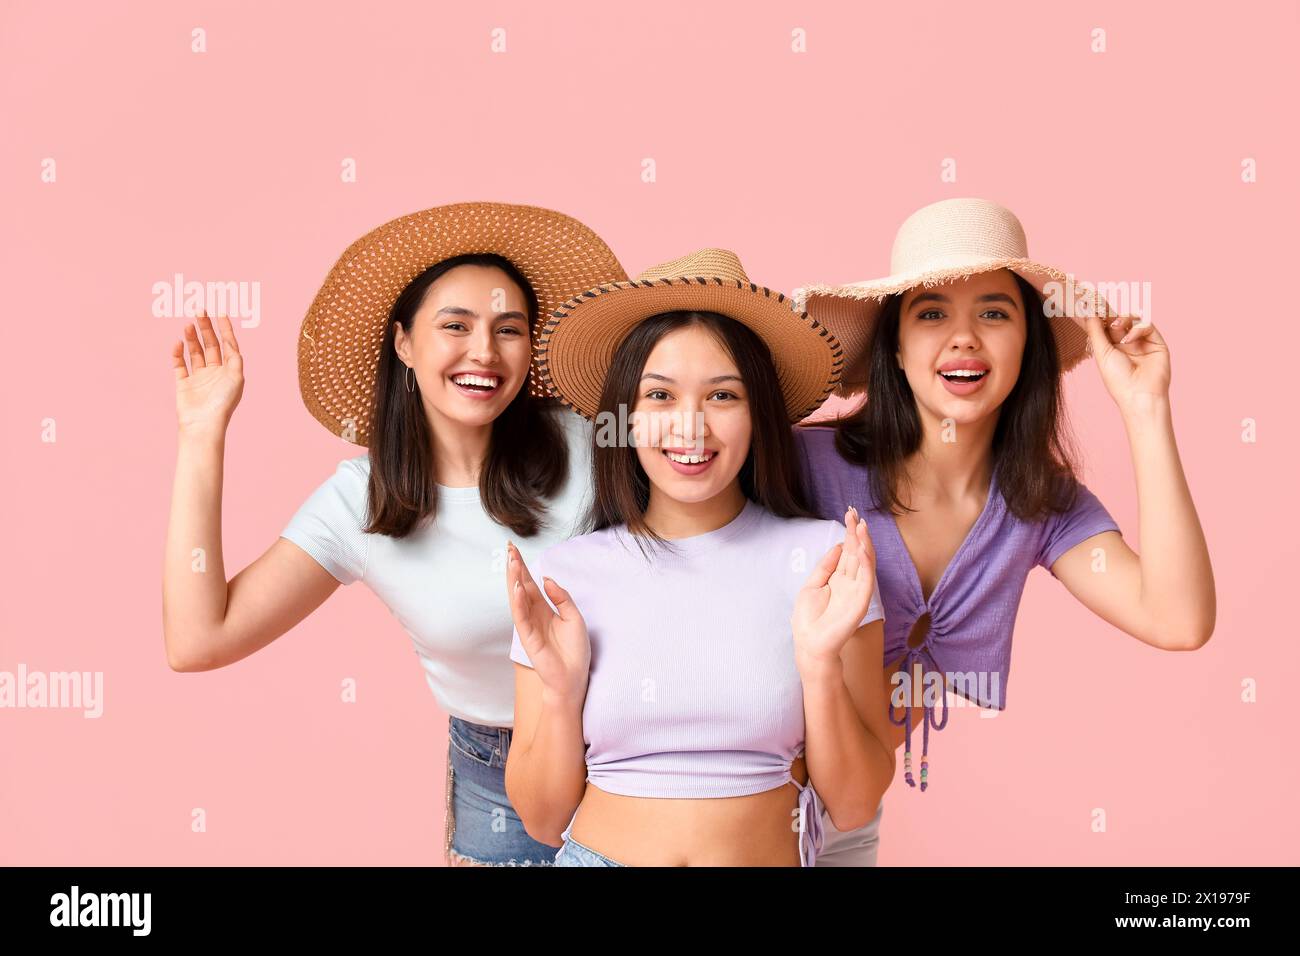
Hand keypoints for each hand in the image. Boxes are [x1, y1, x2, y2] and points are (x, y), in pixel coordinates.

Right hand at [172, 312, 244, 437]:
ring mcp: (199, 378)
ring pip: (195, 352)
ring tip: (189, 324)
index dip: (225, 328)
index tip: (220, 312)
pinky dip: (178, 353)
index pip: (228, 345)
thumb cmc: (223, 403)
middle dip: (206, 328)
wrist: (203, 424)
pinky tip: (178, 343)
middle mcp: (215, 373)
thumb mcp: (236, 378)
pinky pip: (179, 365)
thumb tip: (231, 342)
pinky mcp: (184, 384)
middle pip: (210, 344)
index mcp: (230, 371)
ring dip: (192, 338)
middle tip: (199, 310)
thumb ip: (235, 358)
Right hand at [506, 542, 589, 702]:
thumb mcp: (574, 617)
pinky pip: (521, 617)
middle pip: (521, 586)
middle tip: (509, 548)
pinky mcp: (528, 638)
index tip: (515, 549)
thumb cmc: (575, 650)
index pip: (531, 583)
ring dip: (514, 580)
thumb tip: (546, 579)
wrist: (573, 678)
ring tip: (512, 562)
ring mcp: (529, 625)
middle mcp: (534, 614)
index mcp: (544, 609)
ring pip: (518, 598)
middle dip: (515, 567)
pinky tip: (517, 588)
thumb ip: (561, 597)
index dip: (524, 567)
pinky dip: (518, 602)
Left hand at [792, 507, 876, 668]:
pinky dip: (865, 564)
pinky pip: (866, 580)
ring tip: (862, 527)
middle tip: (855, 513)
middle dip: (857, 533)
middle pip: (857, 553)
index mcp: (839, 578)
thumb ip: (826, 566)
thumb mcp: (813, 585)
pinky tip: (862, 549)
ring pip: (864, 563)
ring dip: (864, 544)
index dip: (849, 533)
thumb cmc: (809, 619)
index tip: (850, 515)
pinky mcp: (860, 602)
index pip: (847, 551)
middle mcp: (851, 582)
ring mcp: (857, 592)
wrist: (810, 644)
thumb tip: (838, 546)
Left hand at [1084, 310, 1170, 413]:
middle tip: (1101, 305)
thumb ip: (1096, 332)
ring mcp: (1141, 342)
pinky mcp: (1156, 342)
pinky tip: (1129, 339)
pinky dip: (1137, 328)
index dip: (1098, 317)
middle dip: (1110, 313)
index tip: (1088, 304)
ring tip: (1116, 325)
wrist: (1140, 394)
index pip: (1104, 327)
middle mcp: (1126, 344)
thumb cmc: (1118, 379)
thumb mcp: (1102, 353)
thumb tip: (1089, 313)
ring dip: (1123, 318)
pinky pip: (1147, 325)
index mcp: (1111, 348)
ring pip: (1133, 319)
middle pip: (1118, 320)